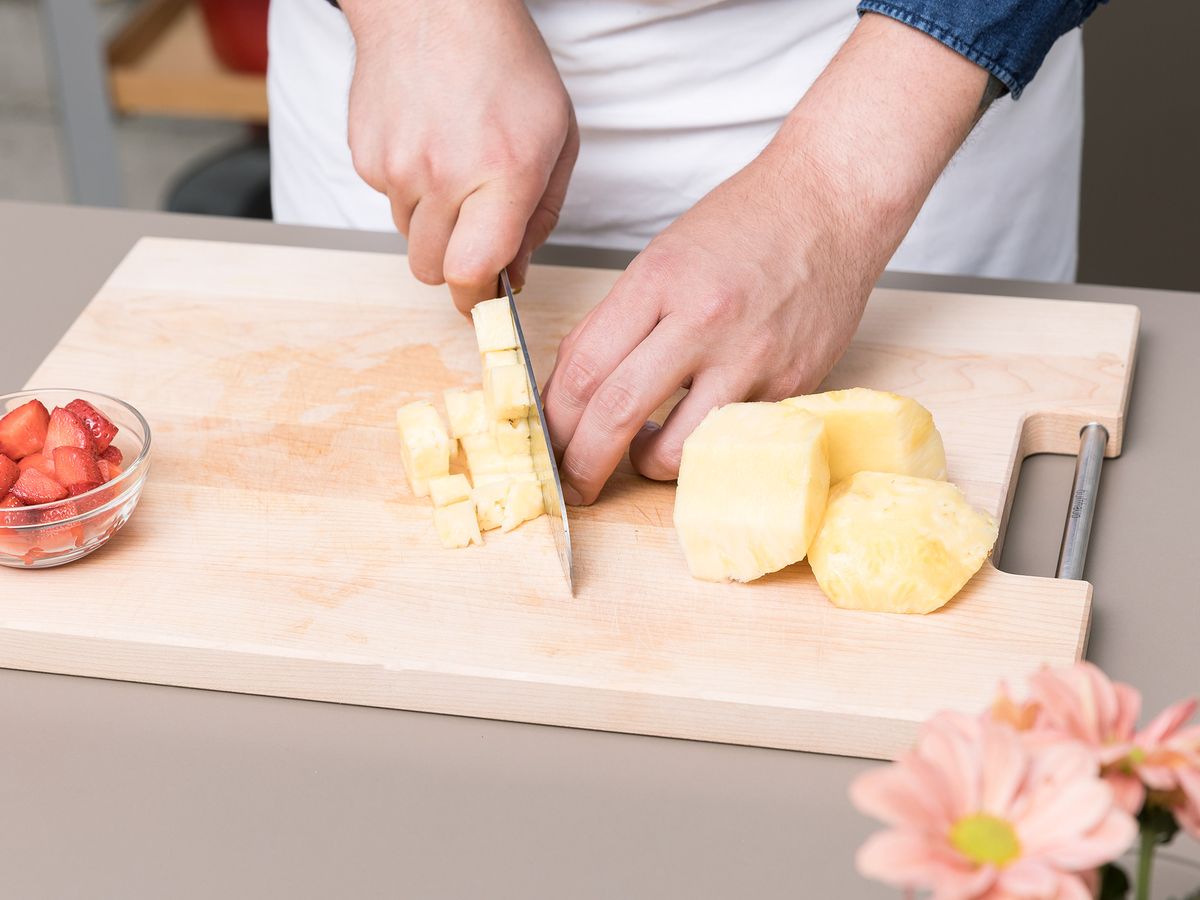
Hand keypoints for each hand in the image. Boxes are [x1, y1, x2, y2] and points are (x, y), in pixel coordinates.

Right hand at [342, 0, 578, 310]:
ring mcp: (396, 165)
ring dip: (432, 224)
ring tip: (455, 171)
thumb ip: (542, 216)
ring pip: (408, 238)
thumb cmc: (506, 65)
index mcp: (503, 173)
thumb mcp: (557, 138)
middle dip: (456, 267)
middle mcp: (444, 174)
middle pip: (433, 270)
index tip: (486, 303)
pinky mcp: (365, 155)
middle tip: (476, 239)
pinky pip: (387, 201)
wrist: (434, 4)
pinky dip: (408, 190)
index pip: (473, 272)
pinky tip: (428, 145)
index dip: (478, 300)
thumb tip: (517, 273)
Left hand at [543, 13, 987, 504]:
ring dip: (646, 466)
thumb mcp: (662, 259)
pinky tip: (698, 429)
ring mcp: (752, 358)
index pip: (583, 369)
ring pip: (676, 449)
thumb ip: (617, 323)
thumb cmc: (745, 225)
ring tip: (645, 452)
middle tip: (572, 487)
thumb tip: (574, 389)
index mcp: (658, 282)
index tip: (547, 442)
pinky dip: (703, 447)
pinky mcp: (793, 384)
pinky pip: (730, 440)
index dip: (553, 419)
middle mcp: (703, 321)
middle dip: (581, 465)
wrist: (833, 201)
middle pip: (615, 414)